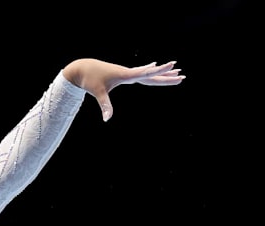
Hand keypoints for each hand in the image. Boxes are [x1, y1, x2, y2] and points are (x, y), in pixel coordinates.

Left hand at [62, 59, 184, 121]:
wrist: (82, 69)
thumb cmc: (90, 81)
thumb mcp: (98, 93)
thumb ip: (105, 106)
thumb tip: (107, 120)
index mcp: (126, 75)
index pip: (147, 73)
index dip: (160, 70)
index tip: (173, 65)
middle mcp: (130, 72)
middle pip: (152, 74)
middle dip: (167, 75)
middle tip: (182, 75)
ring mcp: (128, 73)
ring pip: (149, 73)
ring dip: (162, 73)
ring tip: (177, 72)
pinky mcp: (124, 74)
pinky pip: (141, 74)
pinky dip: (150, 72)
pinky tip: (154, 66)